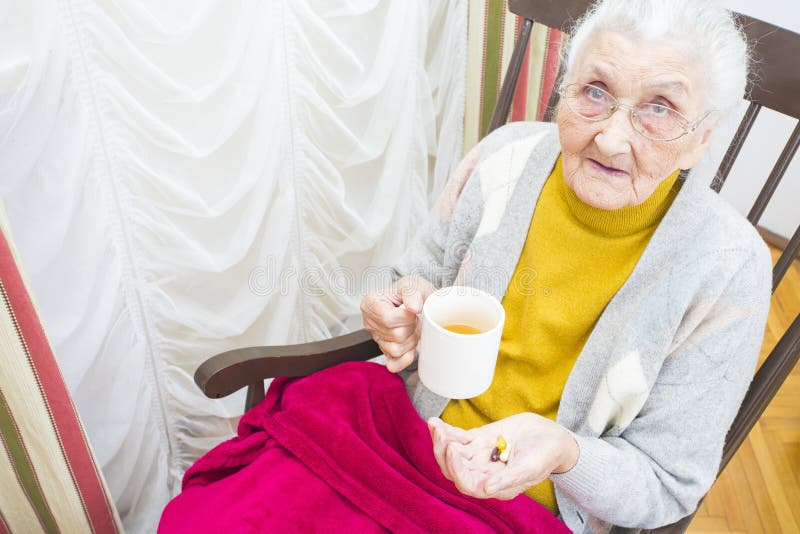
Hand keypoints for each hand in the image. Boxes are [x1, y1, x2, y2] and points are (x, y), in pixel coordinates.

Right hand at [360, 275, 435, 372]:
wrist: (420, 301)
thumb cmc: (413, 292)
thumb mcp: (413, 283)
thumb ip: (412, 293)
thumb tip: (414, 307)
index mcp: (371, 303)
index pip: (388, 319)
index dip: (405, 317)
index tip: (412, 310)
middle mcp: (370, 322)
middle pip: (394, 335)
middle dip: (411, 328)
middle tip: (414, 319)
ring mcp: (376, 338)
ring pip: (396, 350)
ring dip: (410, 340)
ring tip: (412, 328)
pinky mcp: (385, 352)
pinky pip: (393, 364)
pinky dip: (405, 359)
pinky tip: (411, 348)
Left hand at [428, 413, 578, 499]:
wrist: (552, 437)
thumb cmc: (545, 456)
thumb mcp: (530, 467)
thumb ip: (508, 479)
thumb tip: (485, 489)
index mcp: (495, 486)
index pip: (467, 483)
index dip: (456, 469)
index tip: (453, 449)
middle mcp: (483, 473)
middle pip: (454, 469)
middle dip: (443, 453)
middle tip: (441, 435)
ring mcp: (479, 456)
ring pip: (453, 452)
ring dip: (441, 440)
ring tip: (435, 426)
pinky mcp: (479, 440)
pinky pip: (458, 438)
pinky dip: (446, 431)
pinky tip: (435, 422)